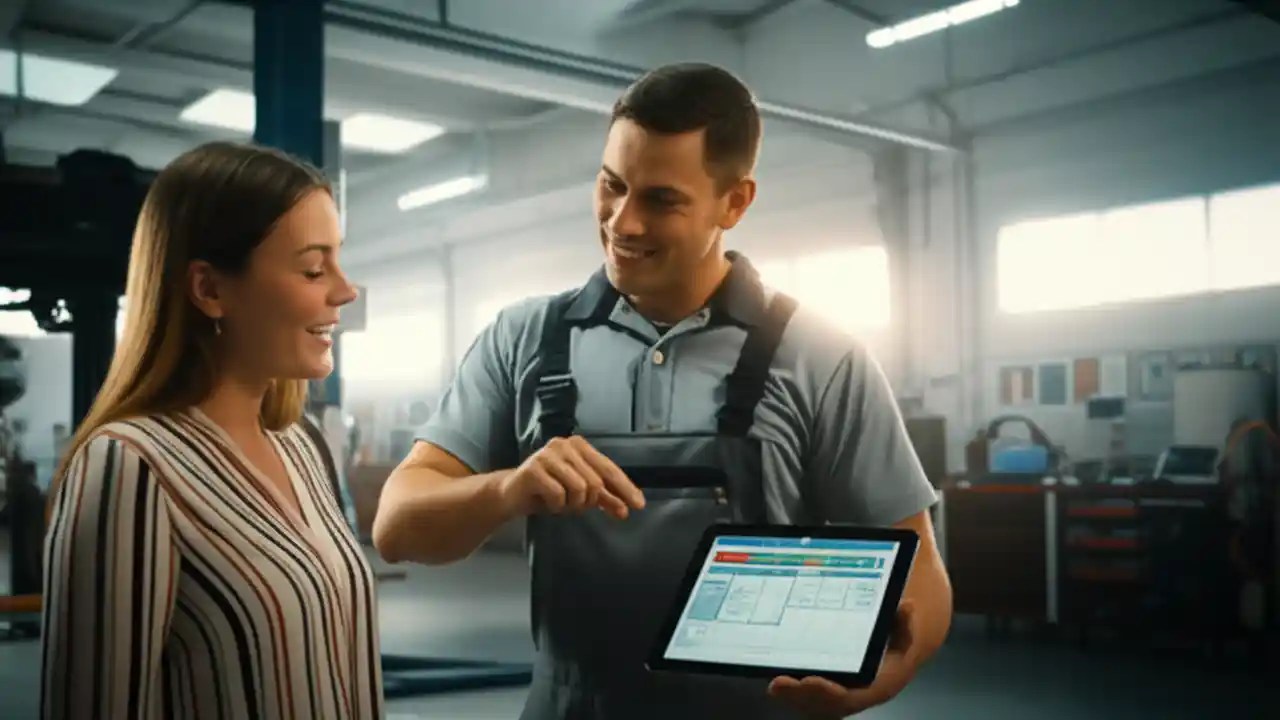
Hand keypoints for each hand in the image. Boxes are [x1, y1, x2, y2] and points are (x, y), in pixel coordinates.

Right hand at [498, 436, 645, 519]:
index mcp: (579, 446)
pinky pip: (559, 495)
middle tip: (573, 506)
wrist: (511, 495)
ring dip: (571, 505)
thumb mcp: (579, 493)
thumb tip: (626, 509)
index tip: (638, 505)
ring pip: (579, 489)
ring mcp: (548, 455)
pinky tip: (546, 502)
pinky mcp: (534, 469)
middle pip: (595, 482)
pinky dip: (556, 506)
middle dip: (587, 502)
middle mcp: (565, 445)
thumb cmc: (547, 490)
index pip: (609, 469)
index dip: (625, 488)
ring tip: (558, 502)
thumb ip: (603, 498)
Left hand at [768, 600, 921, 718]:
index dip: (829, 692)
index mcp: (877, 687)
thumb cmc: (895, 643)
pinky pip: (808, 700)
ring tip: (775, 686)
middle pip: (825, 705)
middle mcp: (857, 696)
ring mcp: (840, 698)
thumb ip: (903, 621)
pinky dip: (792, 695)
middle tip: (779, 683)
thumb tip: (907, 605)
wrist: (894, 656)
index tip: (809, 680)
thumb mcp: (903, 631)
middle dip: (801, 696)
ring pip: (814, 706)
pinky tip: (777, 684)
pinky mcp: (827, 694)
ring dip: (793, 698)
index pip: (851, 697)